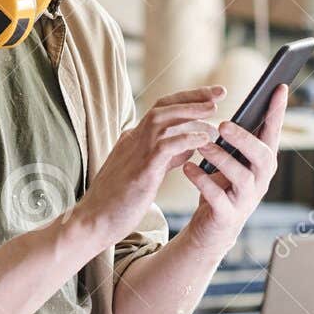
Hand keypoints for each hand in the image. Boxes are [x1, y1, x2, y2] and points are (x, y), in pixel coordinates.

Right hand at [73, 85, 224, 245]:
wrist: (93, 221)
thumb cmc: (118, 201)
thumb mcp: (145, 172)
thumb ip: (165, 157)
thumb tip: (188, 147)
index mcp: (133, 139)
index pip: (162, 108)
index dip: (187, 100)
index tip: (211, 97)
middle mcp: (133, 139)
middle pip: (164, 106)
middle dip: (193, 96)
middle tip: (220, 92)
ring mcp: (135, 152)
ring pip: (163, 119)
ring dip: (191, 112)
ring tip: (214, 110)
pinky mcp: (140, 170)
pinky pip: (165, 146)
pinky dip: (186, 139)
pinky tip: (203, 140)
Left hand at [180, 84, 286, 255]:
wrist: (211, 229)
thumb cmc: (221, 187)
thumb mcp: (230, 161)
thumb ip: (235, 141)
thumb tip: (231, 109)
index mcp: (262, 162)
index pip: (274, 133)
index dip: (277, 111)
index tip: (279, 87)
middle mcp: (260, 180)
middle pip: (264, 156)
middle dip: (245, 139)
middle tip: (224, 124)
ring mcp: (246, 199)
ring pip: (241, 176)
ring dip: (221, 157)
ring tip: (201, 144)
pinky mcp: (228, 215)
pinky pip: (217, 196)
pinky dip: (202, 180)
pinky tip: (188, 168)